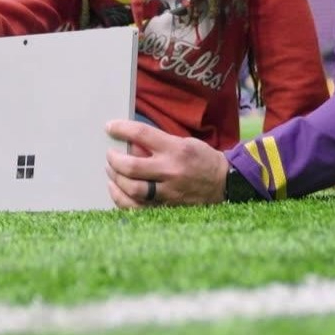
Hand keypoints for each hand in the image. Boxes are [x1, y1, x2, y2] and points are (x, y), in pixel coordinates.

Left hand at [104, 120, 228, 208]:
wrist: (224, 183)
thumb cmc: (201, 159)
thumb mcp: (182, 142)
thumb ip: (157, 144)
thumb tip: (129, 145)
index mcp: (175, 149)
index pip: (141, 134)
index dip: (121, 129)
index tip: (110, 127)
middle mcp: (171, 171)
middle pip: (131, 166)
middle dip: (114, 159)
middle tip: (110, 154)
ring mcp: (168, 192)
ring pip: (132, 189)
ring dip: (115, 179)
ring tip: (111, 171)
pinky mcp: (166, 207)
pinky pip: (137, 207)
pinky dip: (121, 198)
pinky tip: (116, 189)